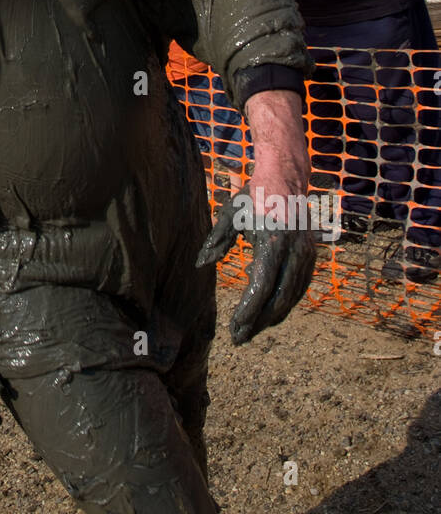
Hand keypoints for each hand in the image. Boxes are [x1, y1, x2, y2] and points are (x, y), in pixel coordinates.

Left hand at [196, 89, 313, 343]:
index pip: (261, 286)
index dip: (249, 312)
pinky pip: (300, 285)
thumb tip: (202, 264)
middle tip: (240, 338)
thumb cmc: (254, 195)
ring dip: (273, 316)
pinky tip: (270, 310)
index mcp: (272, 240)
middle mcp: (294, 249)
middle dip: (259, 322)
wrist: (286, 175)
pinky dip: (285, 301)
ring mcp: (307, 251)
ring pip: (293, 295)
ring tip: (252, 329)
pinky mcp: (312, 253)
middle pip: (279, 298)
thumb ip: (217, 240)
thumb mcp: (232, 214)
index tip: (235, 328)